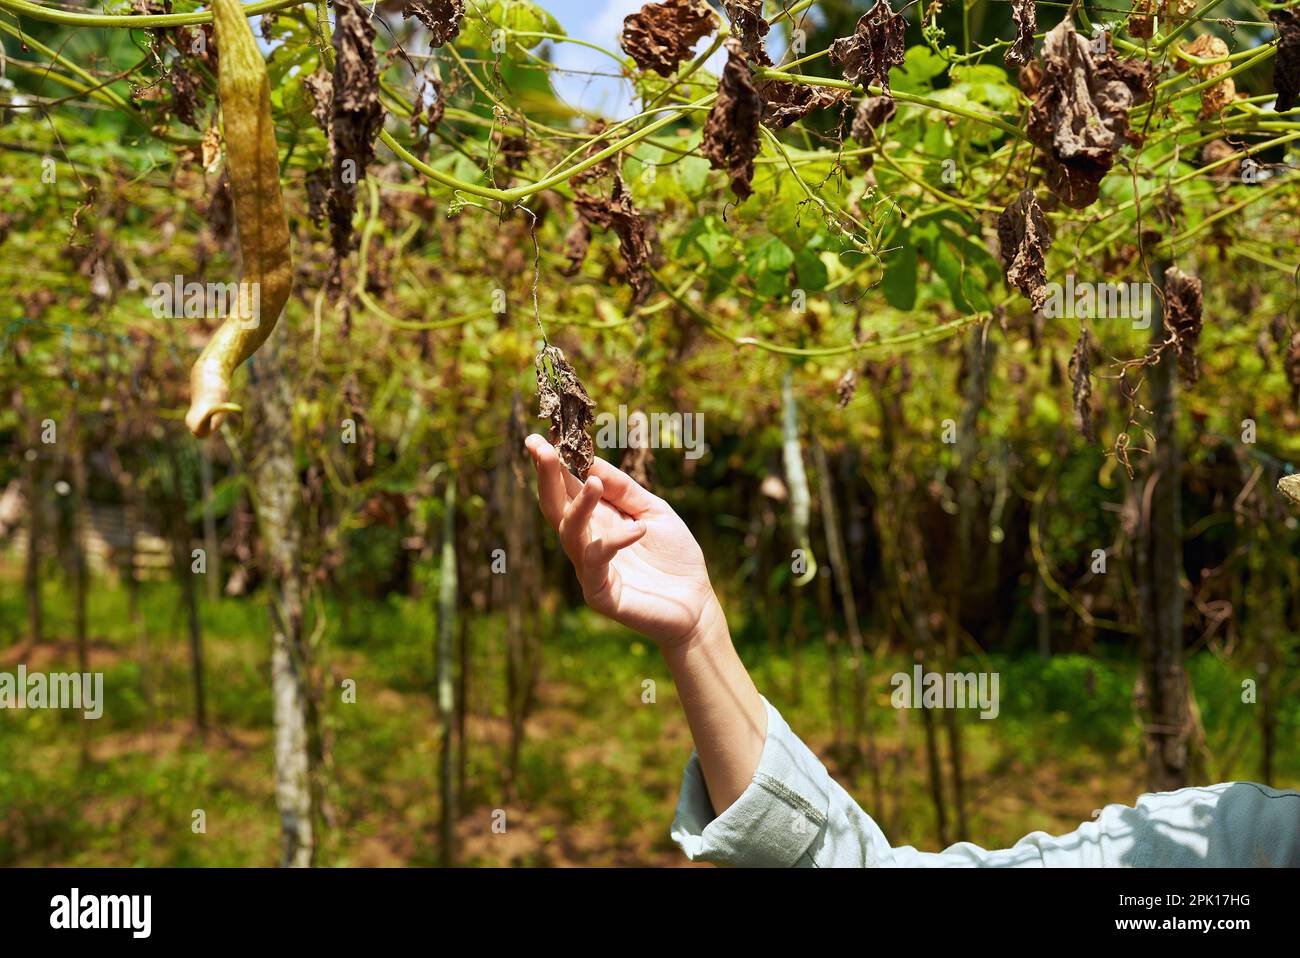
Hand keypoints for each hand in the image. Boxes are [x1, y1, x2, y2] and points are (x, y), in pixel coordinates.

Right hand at [524, 434, 721, 648]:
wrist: (696, 603)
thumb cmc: (674, 557)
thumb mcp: (653, 511)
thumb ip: (625, 489)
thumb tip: (592, 462)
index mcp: (597, 519)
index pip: (567, 488)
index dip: (552, 464)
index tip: (537, 438)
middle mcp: (586, 541)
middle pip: (555, 507)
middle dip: (547, 477)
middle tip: (541, 449)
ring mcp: (589, 569)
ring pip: (569, 532)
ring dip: (579, 505)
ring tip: (595, 483)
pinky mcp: (599, 593)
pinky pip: (598, 562)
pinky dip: (616, 542)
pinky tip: (639, 529)